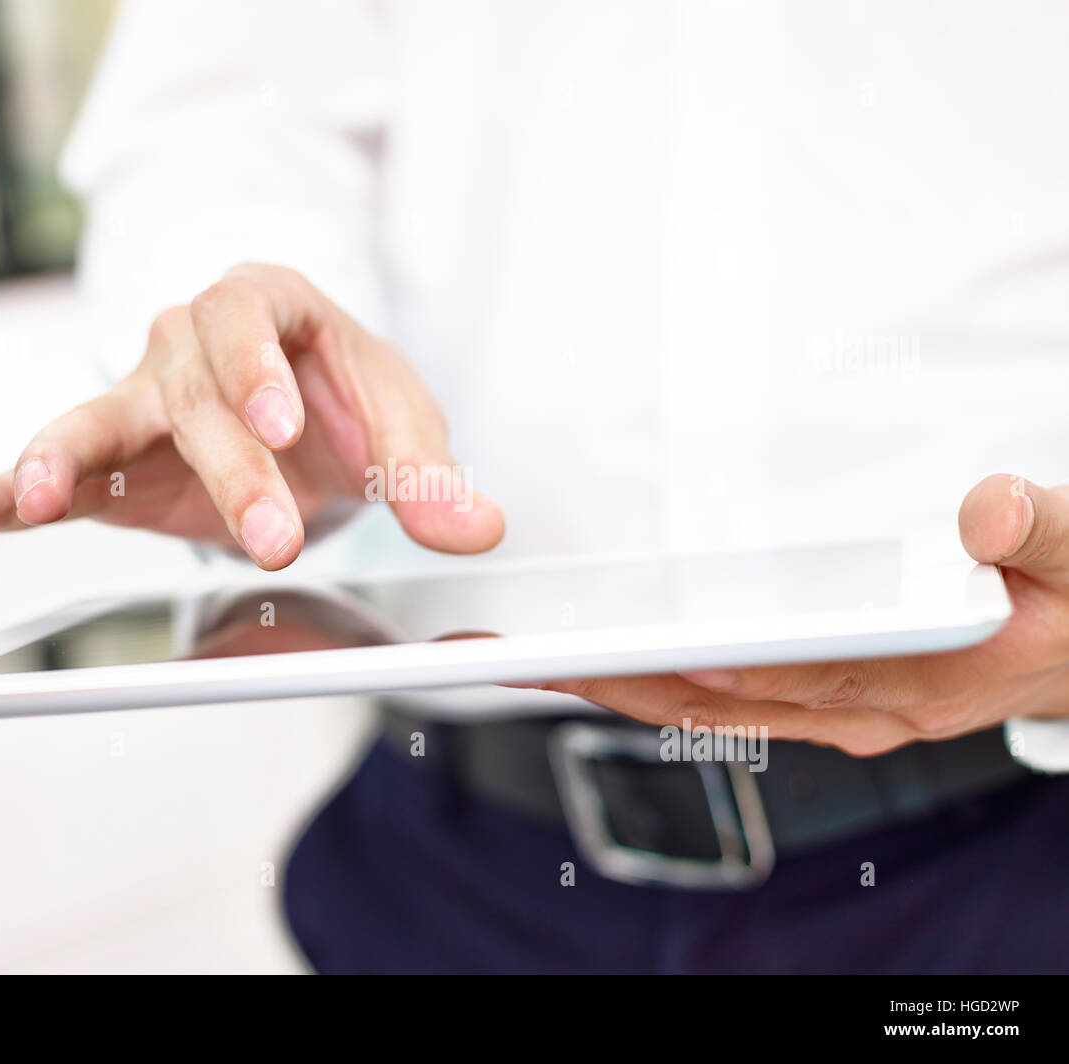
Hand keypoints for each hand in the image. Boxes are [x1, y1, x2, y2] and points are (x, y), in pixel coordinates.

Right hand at [0, 264, 503, 567]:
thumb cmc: (347, 403)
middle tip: (274, 538)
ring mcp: (140, 393)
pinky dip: (7, 491)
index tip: (284, 427)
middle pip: (193, 390)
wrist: (304, 422)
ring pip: (101, 420)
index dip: (260, 368)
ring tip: (42, 496)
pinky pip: (52, 466)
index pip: (252, 315)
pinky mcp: (109, 457)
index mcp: (269, 304)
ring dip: (70, 460)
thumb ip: (431, 477)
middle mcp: (192, 338)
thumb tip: (479, 526)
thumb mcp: (401, 428)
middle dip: (231, 467)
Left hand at [536, 474, 1068, 755]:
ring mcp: (841, 710)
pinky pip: (732, 702)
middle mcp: (866, 708)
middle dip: (630, 683)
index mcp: (920, 680)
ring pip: (716, 710)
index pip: (802, 677)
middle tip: (541, 658)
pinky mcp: (827, 700)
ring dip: (633, 688)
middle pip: (727, 702)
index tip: (649, 653)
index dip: (724, 667)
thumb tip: (988, 512)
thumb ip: (1040, 534)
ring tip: (549, 662)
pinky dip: (668, 685)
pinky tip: (621, 664)